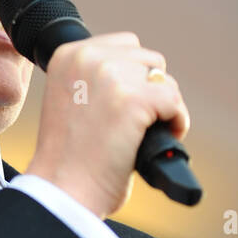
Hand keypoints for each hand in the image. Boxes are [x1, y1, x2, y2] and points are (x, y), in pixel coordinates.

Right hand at [25, 32, 189, 219]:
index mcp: (68, 54)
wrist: (62, 191)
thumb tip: (146, 77)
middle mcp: (88, 57)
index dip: (132, 77)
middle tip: (135, 124)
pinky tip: (159, 141)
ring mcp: (112, 76)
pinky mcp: (134, 99)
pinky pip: (175, 102)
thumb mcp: (72, 100)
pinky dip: (176, 123)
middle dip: (149, 91)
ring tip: (144, 134)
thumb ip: (97, 80)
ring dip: (163, 107)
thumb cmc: (68, 159)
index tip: (124, 106)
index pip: (124, 46)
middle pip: (148, 60)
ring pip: (165, 80)